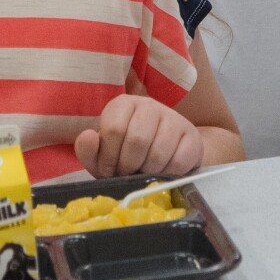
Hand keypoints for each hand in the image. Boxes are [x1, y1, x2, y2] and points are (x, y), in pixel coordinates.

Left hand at [75, 94, 203, 178]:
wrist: (165, 154)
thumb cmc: (128, 155)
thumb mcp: (103, 155)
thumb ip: (88, 150)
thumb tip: (88, 137)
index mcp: (123, 104)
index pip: (114, 128)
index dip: (109, 157)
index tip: (110, 168)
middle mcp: (149, 105)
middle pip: (137, 140)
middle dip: (128, 166)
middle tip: (127, 173)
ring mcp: (173, 119)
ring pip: (158, 153)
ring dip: (147, 172)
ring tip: (143, 173)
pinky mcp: (192, 137)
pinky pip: (179, 161)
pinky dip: (167, 175)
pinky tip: (162, 172)